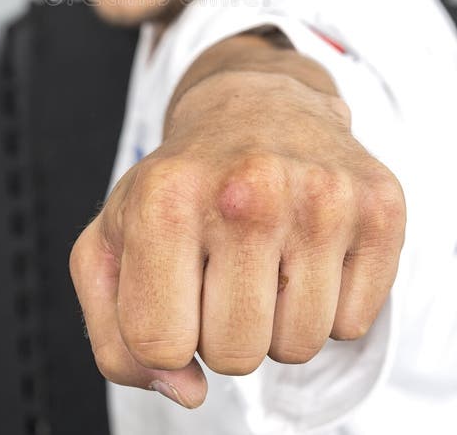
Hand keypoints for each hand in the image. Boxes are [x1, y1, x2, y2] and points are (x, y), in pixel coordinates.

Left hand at [70, 71, 405, 408]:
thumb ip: (115, 335)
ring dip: (278, 319)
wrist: (254, 104)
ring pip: (298, 347)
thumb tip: (186, 388)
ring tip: (267, 255)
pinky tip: (308, 247)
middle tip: (225, 268)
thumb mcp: (113, 240)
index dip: (168, 338)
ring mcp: (320, 194)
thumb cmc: (183, 182)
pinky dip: (328, 304)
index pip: (162, 344)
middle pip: (234, 355)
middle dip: (225, 330)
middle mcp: (246, 190)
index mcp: (166, 197)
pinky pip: (353, 326)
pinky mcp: (378, 205)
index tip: (177, 292)